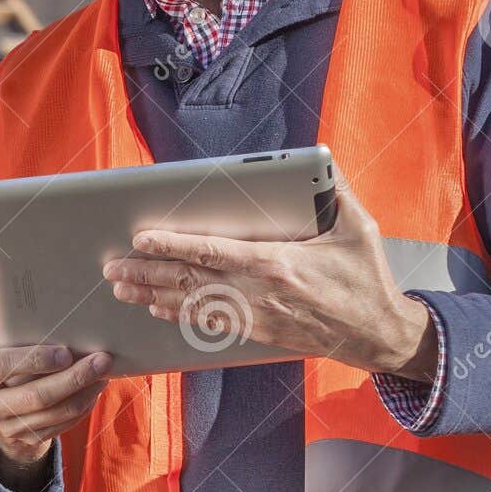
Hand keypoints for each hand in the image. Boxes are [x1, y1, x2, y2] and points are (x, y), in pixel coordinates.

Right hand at [0, 320, 112, 464]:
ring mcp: (8, 428)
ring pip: (55, 413)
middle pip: (35, 396)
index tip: (65, 353)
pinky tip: (94, 389)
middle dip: (73, 377)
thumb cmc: (3, 364)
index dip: (33, 360)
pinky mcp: (28, 440)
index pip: (0, 367)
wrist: (1, 404)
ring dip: (85, 392)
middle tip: (101, 360)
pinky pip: (63, 425)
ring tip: (104, 373)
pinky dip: (83, 406)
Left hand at [102, 170, 437, 378]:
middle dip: (146, 273)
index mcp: (276, 263)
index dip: (172, 245)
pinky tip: (155, 308)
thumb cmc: (366, 277)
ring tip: (120, 288)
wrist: (378, 333)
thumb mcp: (358, 227)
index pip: (211, 252)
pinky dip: (178, 314)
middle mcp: (258, 292)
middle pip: (189, 280)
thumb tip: (320, 158)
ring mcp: (254, 316)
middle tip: (112, 267)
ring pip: (191, 304)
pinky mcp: (257, 332)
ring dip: (152, 294)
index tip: (141, 238)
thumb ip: (335, 190)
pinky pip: (207, 323)